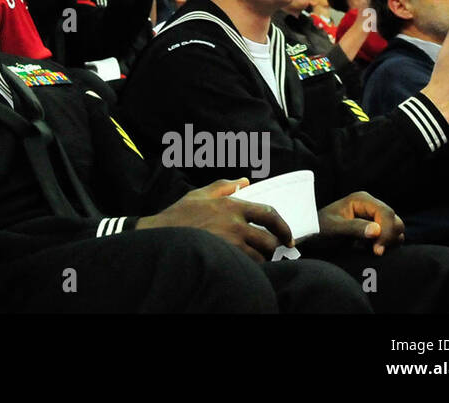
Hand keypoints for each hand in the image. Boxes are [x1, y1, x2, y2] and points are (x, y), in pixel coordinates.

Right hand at [136, 179, 292, 263]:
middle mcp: (235, 224)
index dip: (283, 227)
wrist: (160, 235)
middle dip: (272, 248)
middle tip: (268, 251)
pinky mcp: (225, 258)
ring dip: (262, 260)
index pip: (269, 214)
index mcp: (231, 206)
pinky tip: (243, 265)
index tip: (287, 237)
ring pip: (261, 256)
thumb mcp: (199, 194)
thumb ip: (223, 186)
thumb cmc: (178, 215)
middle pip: (269, 240)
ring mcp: (230, 243)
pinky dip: (250, 268)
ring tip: (254, 259)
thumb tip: (245, 181)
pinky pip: (248, 267)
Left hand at [318, 191, 403, 254]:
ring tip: (370, 249)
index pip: (386, 213)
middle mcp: (371, 205)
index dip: (387, 231)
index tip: (377, 249)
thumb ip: (354, 228)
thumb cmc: (320, 230)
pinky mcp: (377, 227)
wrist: (314, 236)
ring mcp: (375, 216)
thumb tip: (376, 230)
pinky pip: (392, 236)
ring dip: (389, 242)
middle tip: (374, 251)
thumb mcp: (334, 229)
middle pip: (395, 220)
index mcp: (361, 200)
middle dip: (389, 237)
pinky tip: (371, 249)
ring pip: (397, 229)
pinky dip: (387, 244)